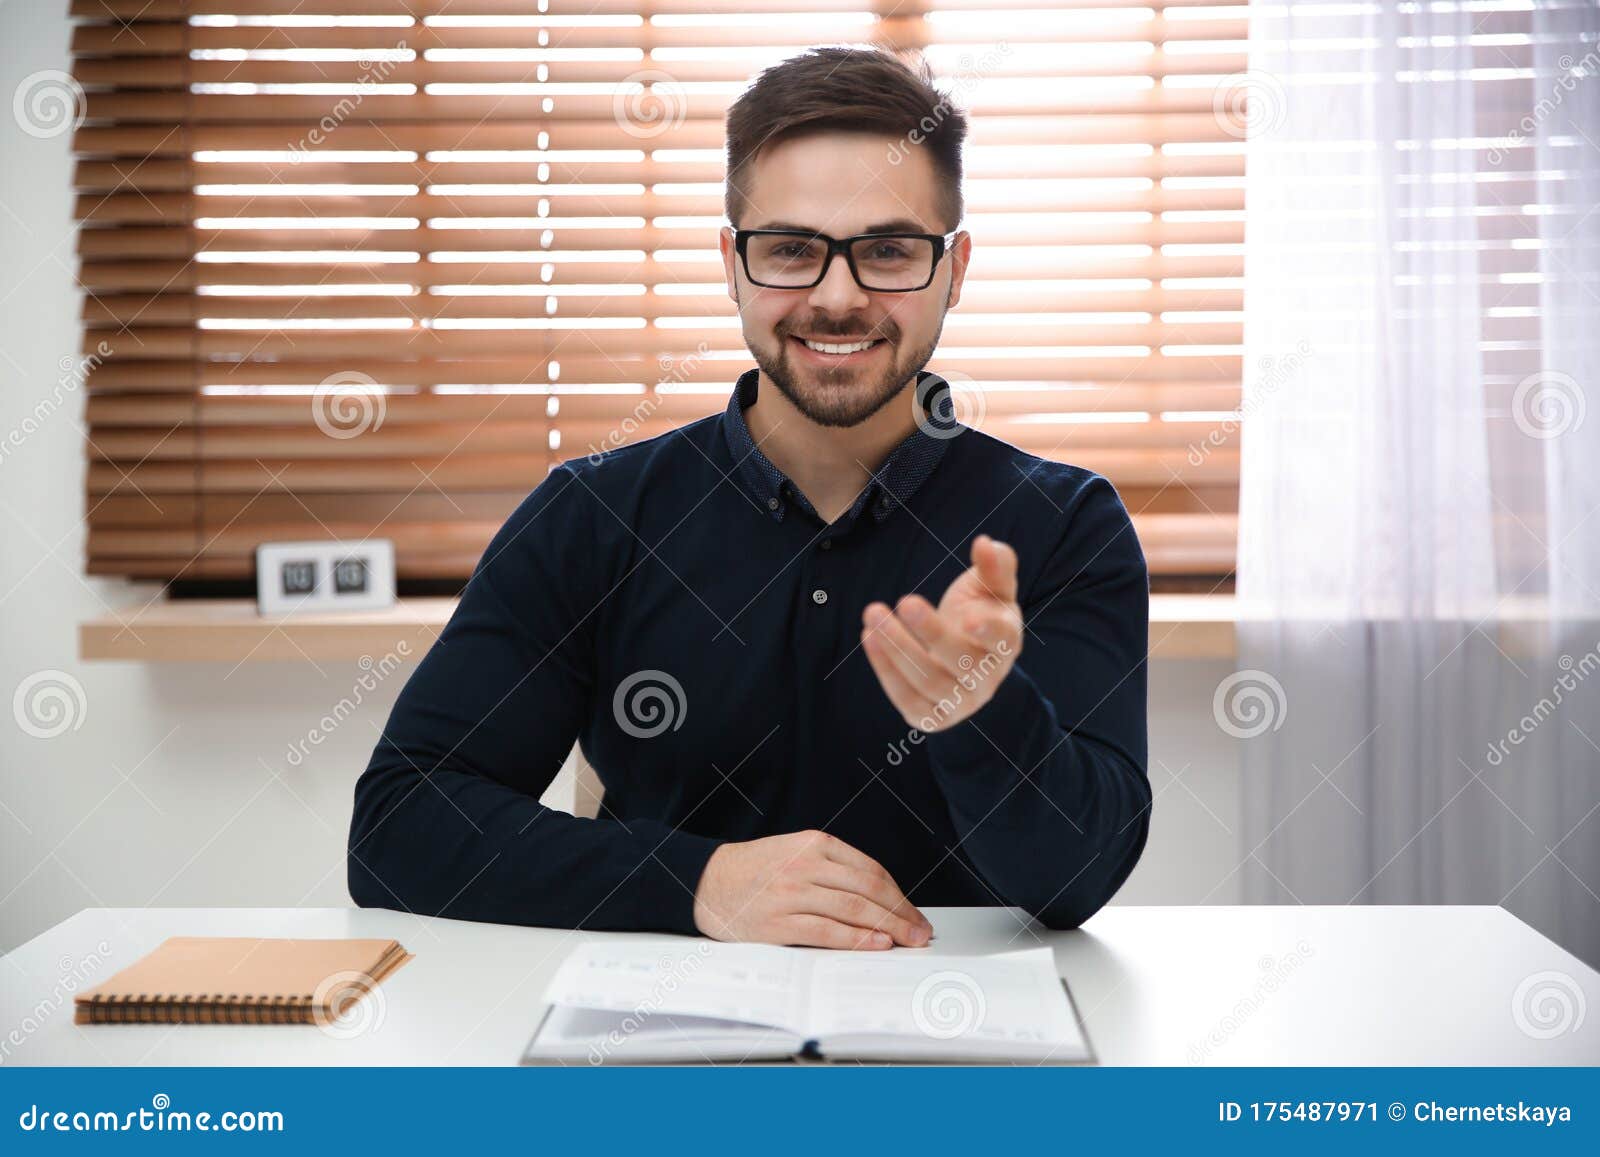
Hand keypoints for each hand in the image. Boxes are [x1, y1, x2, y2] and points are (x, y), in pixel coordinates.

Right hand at [692, 830, 932, 949]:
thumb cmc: (755, 870)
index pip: (871, 870)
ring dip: (888, 928)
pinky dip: (857, 939)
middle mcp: (805, 864)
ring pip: (853, 909)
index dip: (899, 895)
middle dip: (901, 913)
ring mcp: (791, 893)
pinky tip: (877, 944)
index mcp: (814, 843)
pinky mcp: (778, 922)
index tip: (914, 913)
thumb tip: (880, 900)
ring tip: (908, 940)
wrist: (706, 882)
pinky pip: (827, 932)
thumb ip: (833, 869)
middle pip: (868, 889)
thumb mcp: (796, 853)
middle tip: (921, 931)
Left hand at [861, 533, 1022, 731]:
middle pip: (960, 662)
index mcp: (1006, 644)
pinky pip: (907, 699)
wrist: (967, 664)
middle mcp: (987, 679)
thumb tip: (985, 543)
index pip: (1003, 640)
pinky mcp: (933, 716)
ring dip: (898, 648)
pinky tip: (868, 637)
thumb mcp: (992, 589)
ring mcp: (960, 702)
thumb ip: (994, 565)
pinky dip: (885, 670)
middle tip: (906, 602)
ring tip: (873, 615)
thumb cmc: (980, 615)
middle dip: (932, 633)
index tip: (969, 617)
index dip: (989, 630)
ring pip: (929, 681)